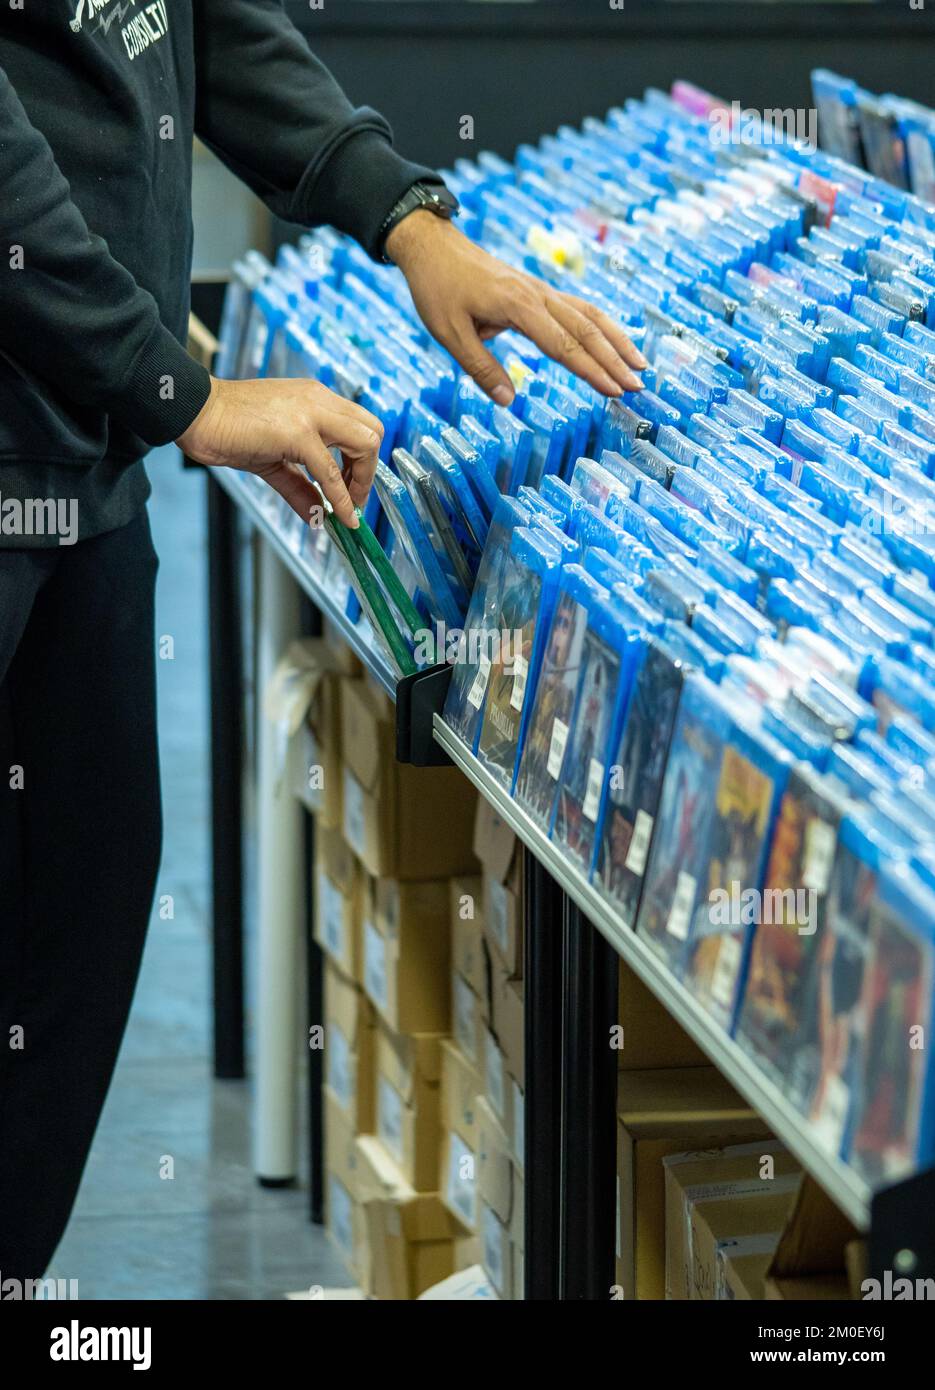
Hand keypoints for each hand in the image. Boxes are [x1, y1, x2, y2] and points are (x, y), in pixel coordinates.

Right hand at [177, 376, 382, 526]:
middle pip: (373, 430)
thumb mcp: (273, 459)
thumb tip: (318, 516)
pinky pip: (330, 471)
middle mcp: (319, 400)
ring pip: (365, 442)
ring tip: (348, 506)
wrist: (196, 412)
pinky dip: (340, 498)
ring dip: (362, 481)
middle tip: (354, 497)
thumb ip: (300, 486)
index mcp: (316, 398)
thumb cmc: (229, 428)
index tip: (352, 486)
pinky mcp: (297, 433)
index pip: (361, 423)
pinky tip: (338, 516)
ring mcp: (311, 413)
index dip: (363, 459)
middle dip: (370, 469)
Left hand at [385, 212, 646, 404]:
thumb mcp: (450, 334)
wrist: (434, 246)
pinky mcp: (539, 291)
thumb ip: (481, 368)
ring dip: (617, 341)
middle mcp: (537, 295)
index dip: (592, 371)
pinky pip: (579, 308)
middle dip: (615, 360)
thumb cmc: (438, 289)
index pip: (563, 345)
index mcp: (517, 306)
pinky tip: (615, 342)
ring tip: (640, 366)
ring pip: (590, 315)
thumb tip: (509, 401)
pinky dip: (602, 326)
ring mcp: (541, 290)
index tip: (615, 391)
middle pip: (586, 330)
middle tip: (639, 387)